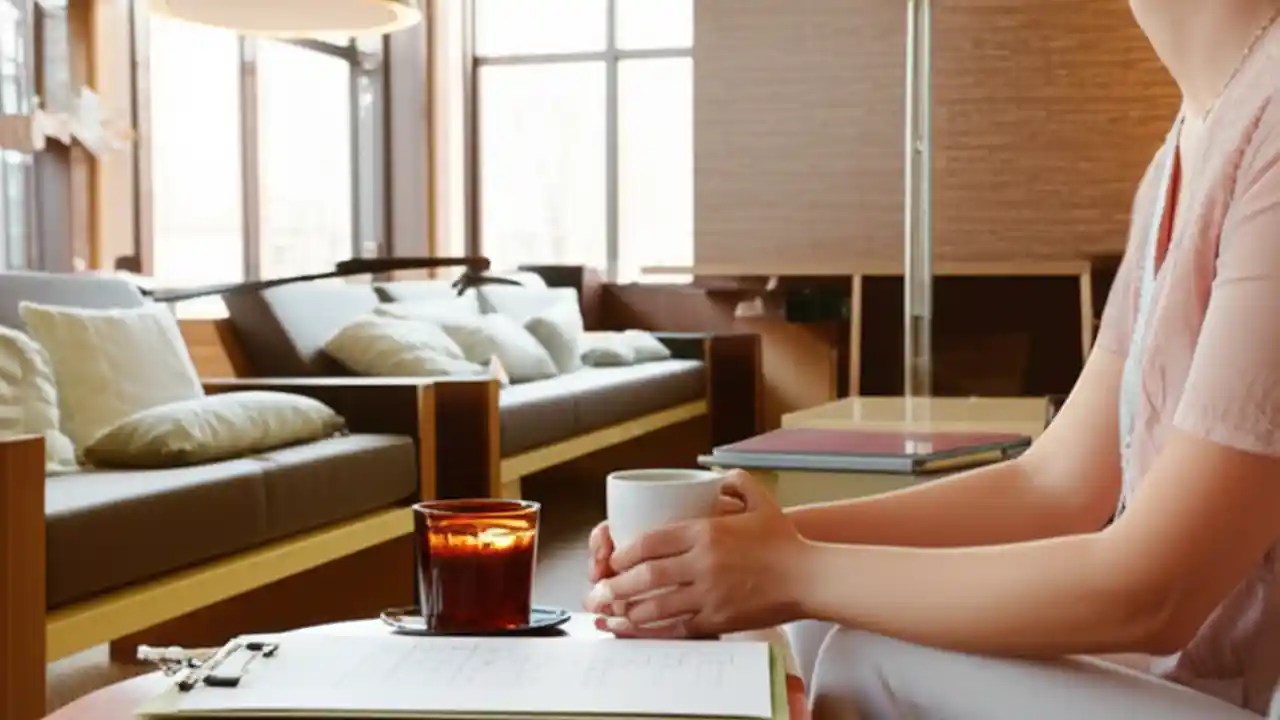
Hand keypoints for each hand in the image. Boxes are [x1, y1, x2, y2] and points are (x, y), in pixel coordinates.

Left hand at [584, 471, 807, 637]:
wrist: (809, 577)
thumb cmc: (784, 541)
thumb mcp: (760, 500)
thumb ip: (735, 483)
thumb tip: (716, 477)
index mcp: (707, 532)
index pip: (652, 540)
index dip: (625, 552)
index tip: (612, 559)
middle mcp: (704, 563)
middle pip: (647, 575)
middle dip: (615, 586)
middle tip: (596, 592)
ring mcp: (710, 594)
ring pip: (656, 605)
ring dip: (626, 611)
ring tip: (606, 614)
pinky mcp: (718, 619)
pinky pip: (676, 628)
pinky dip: (651, 631)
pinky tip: (635, 632)